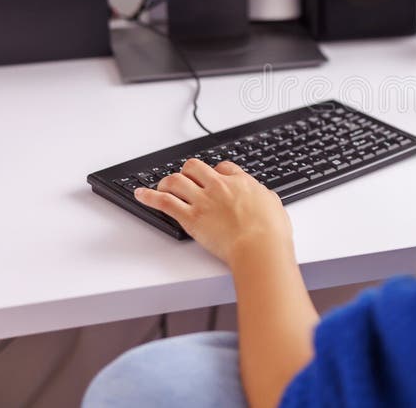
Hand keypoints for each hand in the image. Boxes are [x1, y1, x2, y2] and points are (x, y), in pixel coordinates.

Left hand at [135, 159, 292, 264]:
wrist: (259, 247)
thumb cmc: (271, 231)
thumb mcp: (274, 205)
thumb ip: (263, 196)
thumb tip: (262, 196)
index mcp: (241, 182)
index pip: (222, 167)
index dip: (215, 172)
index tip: (213, 178)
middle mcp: (219, 186)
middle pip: (195, 167)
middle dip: (189, 172)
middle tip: (187, 180)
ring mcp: (202, 200)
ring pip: (176, 180)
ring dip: (167, 182)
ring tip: (162, 186)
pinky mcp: (190, 218)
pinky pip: (164, 202)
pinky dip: (149, 196)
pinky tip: (140, 195)